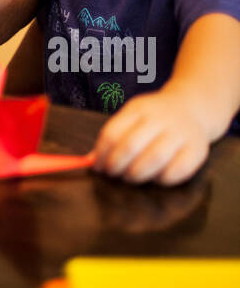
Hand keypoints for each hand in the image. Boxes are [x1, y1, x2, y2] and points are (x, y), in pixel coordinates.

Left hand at [92, 88, 210, 185]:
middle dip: (116, 165)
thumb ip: (114, 136)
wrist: (193, 108)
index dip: (102, 154)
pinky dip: (161, 179)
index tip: (97, 166)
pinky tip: (154, 177)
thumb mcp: (133, 117)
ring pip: (154, 158)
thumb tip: (91, 161)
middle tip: (112, 174)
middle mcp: (161, 118)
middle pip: (131, 146)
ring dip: (136, 174)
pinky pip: (176, 171)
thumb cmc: (155, 119)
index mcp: (140, 108)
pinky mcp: (198, 150)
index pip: (113, 133)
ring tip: (130, 177)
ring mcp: (181, 133)